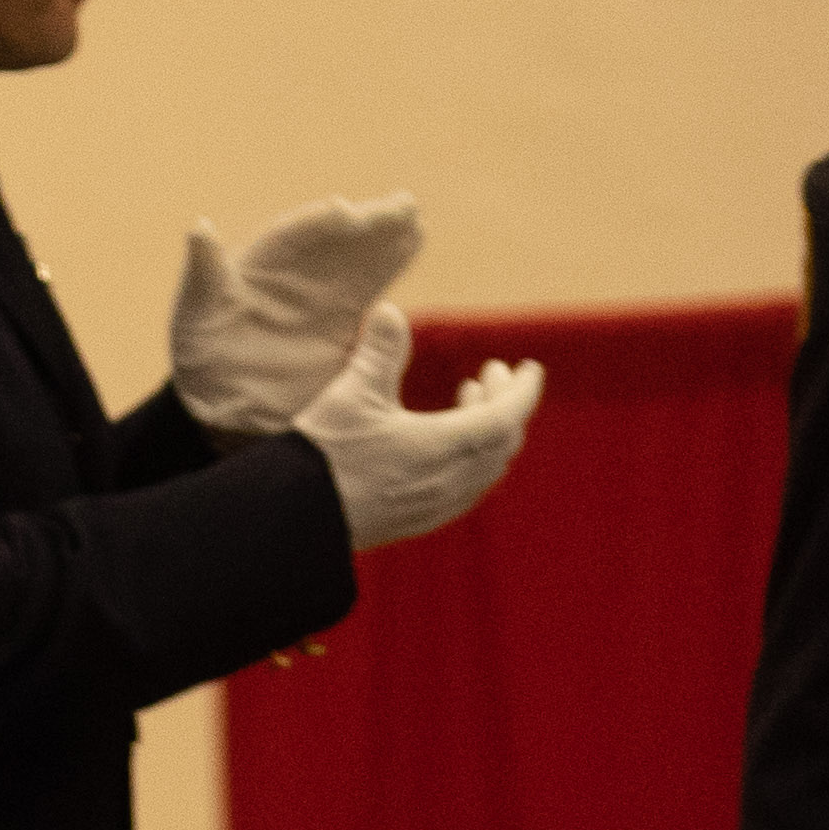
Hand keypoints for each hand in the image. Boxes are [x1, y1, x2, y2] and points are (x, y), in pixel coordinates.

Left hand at [170, 194, 424, 433]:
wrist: (220, 403)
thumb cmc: (198, 351)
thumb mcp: (195, 311)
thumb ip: (203, 272)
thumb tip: (199, 227)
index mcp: (257, 265)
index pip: (293, 237)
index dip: (318, 223)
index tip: (344, 210)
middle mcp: (293, 275)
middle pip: (335, 242)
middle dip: (366, 223)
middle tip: (401, 204)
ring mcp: (319, 297)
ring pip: (359, 262)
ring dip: (386, 241)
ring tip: (414, 220)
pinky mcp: (341, 325)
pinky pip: (371, 293)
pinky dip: (390, 269)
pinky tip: (412, 246)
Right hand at [293, 305, 544, 546]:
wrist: (298, 515)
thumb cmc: (325, 453)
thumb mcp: (351, 394)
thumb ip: (378, 353)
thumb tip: (389, 310)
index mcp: (445, 445)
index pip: (506, 415)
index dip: (523, 390)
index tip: (530, 368)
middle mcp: (453, 479)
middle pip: (503, 440)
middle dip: (504, 403)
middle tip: (490, 373)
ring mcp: (441, 504)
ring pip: (489, 466)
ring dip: (490, 431)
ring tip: (469, 402)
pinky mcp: (423, 519)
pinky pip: (470, 486)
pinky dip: (474, 458)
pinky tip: (449, 446)